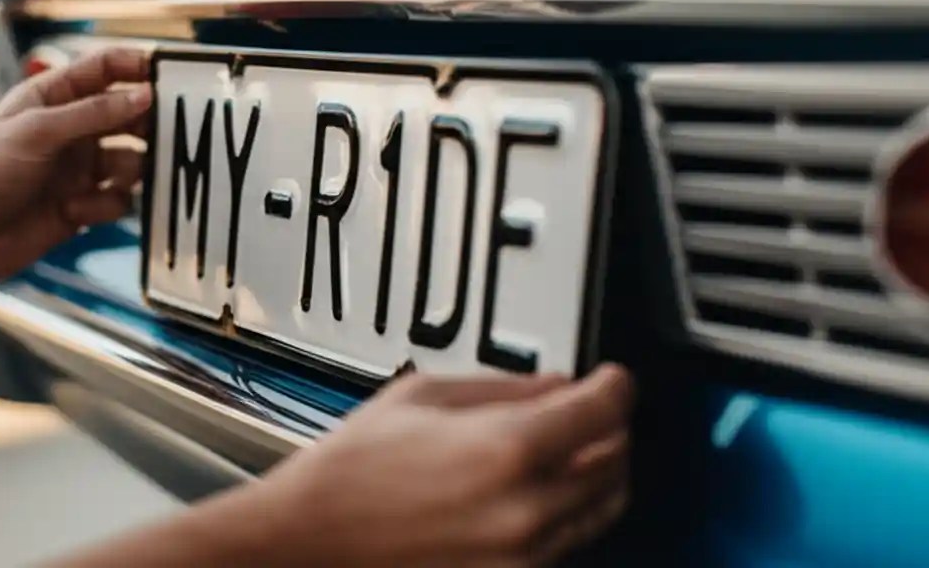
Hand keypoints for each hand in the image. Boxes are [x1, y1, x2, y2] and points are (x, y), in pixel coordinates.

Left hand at [0, 49, 151, 292]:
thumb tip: (143, 95)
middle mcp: (70, 129)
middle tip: (164, 130)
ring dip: (129, 170)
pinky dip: (104, 204)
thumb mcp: (37, 131)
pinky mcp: (82, 204)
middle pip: (127, 114)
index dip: (135, 66)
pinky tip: (74, 210)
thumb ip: (94, 112)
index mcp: (52, 97)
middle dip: (146, 122)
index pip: (103, 69)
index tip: (169, 72)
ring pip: (131, 160)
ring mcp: (78, 168)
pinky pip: (118, 199)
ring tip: (112, 178)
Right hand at [245, 365, 634, 567]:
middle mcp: (528, 508)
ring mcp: (523, 553)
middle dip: (610, 428)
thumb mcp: (425, 395)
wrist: (313, 538)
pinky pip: (566, 539)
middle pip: (615, 461)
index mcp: (509, 449)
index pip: (604, 409)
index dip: (614, 385)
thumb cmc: (353, 470)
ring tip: (569, 448)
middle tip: (592, 408)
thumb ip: (505, 387)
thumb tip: (556, 385)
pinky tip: (534, 486)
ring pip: (601, 507)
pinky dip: (565, 508)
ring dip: (597, 471)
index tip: (610, 379)